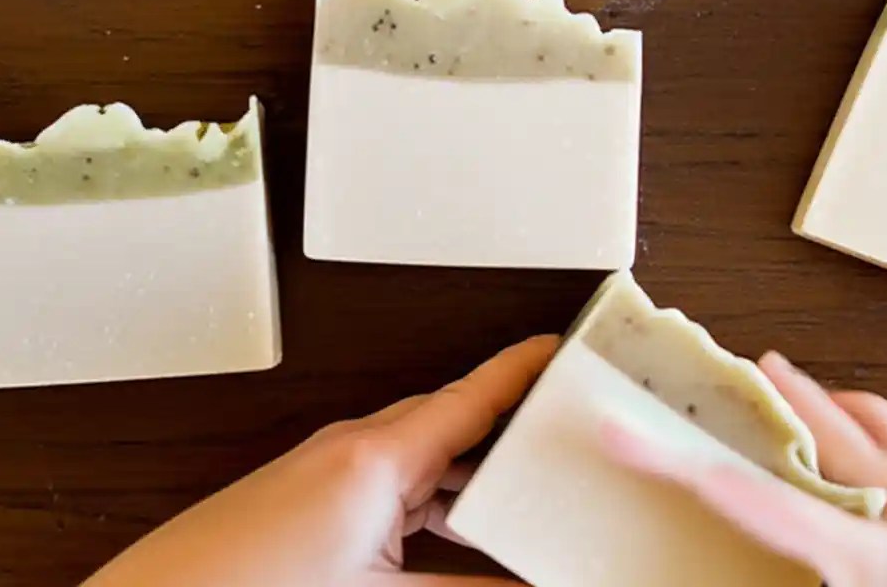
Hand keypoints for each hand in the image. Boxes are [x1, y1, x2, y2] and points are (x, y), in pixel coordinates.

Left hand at [84, 336, 558, 586]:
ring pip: (426, 458)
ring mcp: (331, 470)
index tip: (572, 348)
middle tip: (566, 445)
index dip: (528, 368)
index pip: (475, 394)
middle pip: (456, 422)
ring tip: (525, 503)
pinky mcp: (314, 496)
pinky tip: (454, 537)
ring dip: (472, 478)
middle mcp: (355, 449)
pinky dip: (433, 503)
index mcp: (378, 457)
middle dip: (511, 432)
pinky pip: (394, 485)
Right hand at [599, 351, 886, 586]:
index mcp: (885, 561)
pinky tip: (847, 418)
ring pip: (865, 418)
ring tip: (771, 379)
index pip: (758, 500)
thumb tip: (718, 562)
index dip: (678, 464)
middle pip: (812, 428)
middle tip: (692, 379)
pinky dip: (863, 417)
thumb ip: (785, 569)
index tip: (622, 435)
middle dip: (751, 397)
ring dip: (811, 396)